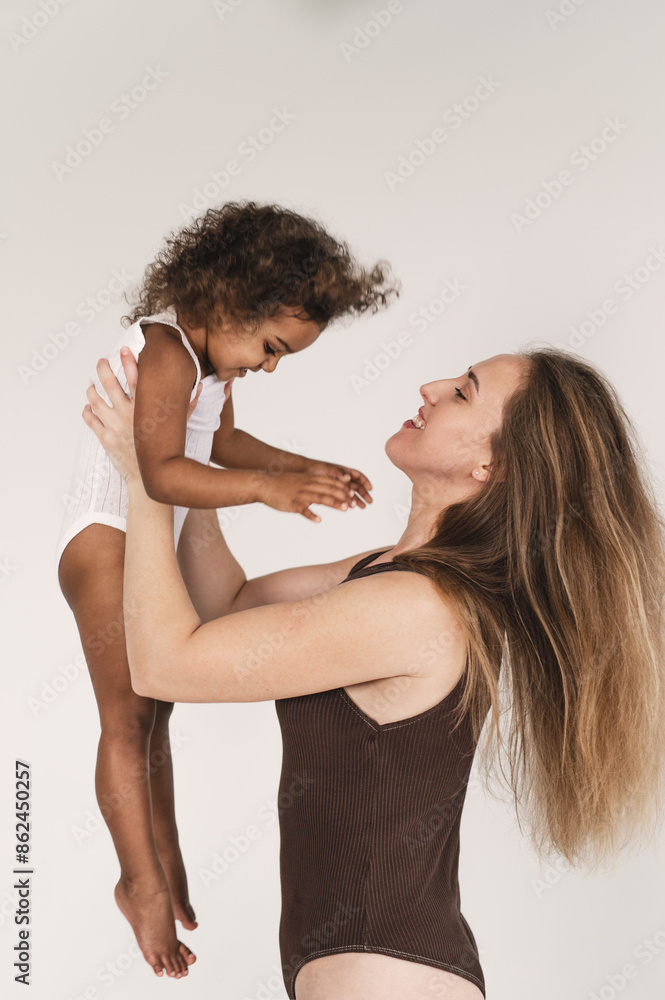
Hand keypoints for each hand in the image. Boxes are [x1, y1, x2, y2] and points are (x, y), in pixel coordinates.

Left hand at [81, 348, 202, 483]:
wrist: (151, 477)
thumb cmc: (165, 451)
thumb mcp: (179, 427)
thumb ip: (188, 406)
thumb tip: (200, 386)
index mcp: (146, 410)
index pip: (136, 379)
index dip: (128, 361)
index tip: (124, 350)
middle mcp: (128, 415)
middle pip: (110, 384)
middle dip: (103, 368)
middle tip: (101, 362)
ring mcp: (114, 426)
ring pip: (96, 400)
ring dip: (92, 389)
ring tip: (93, 385)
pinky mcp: (105, 438)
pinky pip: (90, 419)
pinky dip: (87, 410)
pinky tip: (90, 406)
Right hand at [255, 470, 360, 522]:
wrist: (265, 484)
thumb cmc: (284, 483)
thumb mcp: (302, 480)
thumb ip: (316, 484)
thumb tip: (329, 490)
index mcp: (311, 479)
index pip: (331, 482)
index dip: (343, 488)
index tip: (353, 494)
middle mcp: (308, 485)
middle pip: (329, 489)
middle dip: (343, 496)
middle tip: (354, 504)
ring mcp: (300, 494)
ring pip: (320, 498)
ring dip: (334, 503)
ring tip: (345, 509)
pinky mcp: (292, 504)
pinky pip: (303, 510)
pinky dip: (311, 515)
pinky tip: (319, 520)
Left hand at [301, 459, 372, 508]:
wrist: (306, 472)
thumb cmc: (317, 469)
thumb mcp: (329, 470)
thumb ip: (339, 473)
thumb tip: (348, 477)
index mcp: (344, 472)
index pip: (359, 476)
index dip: (365, 482)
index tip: (370, 488)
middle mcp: (343, 479)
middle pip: (357, 486)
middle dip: (364, 494)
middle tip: (370, 502)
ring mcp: (339, 486)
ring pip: (351, 493)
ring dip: (357, 499)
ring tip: (363, 507)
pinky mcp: (333, 492)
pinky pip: (343, 497)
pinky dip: (347, 501)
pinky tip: (350, 507)